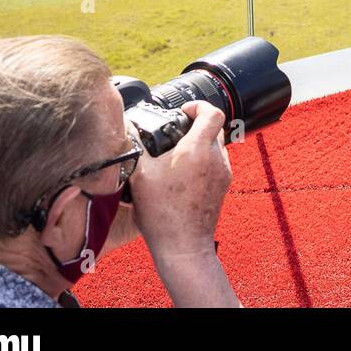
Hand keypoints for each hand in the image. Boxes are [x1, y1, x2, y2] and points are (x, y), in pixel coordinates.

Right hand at [128, 101, 231, 264]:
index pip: (213, 112)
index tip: (183, 111)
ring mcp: (223, 173)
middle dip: (196, 125)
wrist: (183, 245)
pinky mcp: (223, 186)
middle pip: (214, 128)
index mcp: (198, 149)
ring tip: (177, 155)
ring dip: (200, 144)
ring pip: (216, 146)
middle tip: (175, 133)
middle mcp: (216, 158)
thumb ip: (135, 148)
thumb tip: (127, 131)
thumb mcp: (140, 175)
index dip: (198, 106)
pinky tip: (183, 174)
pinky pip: (216, 163)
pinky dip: (203, 161)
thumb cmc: (162, 213)